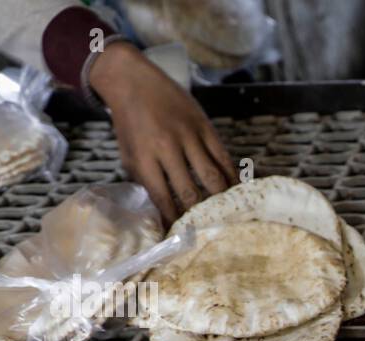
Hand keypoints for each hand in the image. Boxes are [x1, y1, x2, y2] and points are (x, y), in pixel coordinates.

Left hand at [89, 42, 237, 223]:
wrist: (133, 81)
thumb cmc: (130, 123)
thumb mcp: (129, 155)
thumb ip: (146, 182)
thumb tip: (164, 211)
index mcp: (144, 158)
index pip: (163, 199)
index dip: (174, 221)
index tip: (180, 236)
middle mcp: (167, 148)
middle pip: (191, 191)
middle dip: (200, 214)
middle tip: (208, 229)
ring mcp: (188, 136)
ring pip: (212, 177)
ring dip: (220, 199)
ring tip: (226, 213)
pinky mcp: (204, 126)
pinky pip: (223, 157)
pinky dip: (231, 176)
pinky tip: (235, 189)